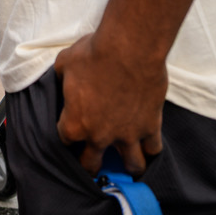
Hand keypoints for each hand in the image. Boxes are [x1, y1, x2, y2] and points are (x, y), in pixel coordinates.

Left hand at [53, 32, 167, 175]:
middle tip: (92, 160)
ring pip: (131, 165)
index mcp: (75, 123)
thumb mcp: (65, 62)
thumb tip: (64, 79)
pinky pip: (153, 149)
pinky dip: (151, 148)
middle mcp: (100, 136)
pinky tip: (148, 146)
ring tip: (127, 164)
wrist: (129, 48)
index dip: (66, 134)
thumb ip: (62, 78)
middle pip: (91, 164)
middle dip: (89, 164)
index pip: (64, 139)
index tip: (69, 130)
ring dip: (128, 166)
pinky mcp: (150, 126)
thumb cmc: (95, 53)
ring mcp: (127, 135)